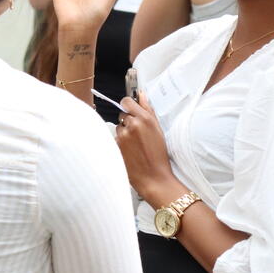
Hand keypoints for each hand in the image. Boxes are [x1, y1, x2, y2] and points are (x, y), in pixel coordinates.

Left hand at [115, 90, 181, 206]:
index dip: (127, 106)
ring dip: (124, 133)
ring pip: (118, 128)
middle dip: (128, 121)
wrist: (153, 177)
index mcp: (145, 119)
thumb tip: (141, 95)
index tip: (130, 110)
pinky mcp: (116, 146)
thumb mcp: (158, 129)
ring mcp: (123, 136)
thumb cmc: (158, 155)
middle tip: (137, 134)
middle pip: (122, 115)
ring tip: (135, 145)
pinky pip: (115, 139)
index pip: (126, 101)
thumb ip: (148, 110)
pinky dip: (120, 144)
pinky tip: (130, 152)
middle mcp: (133, 125)